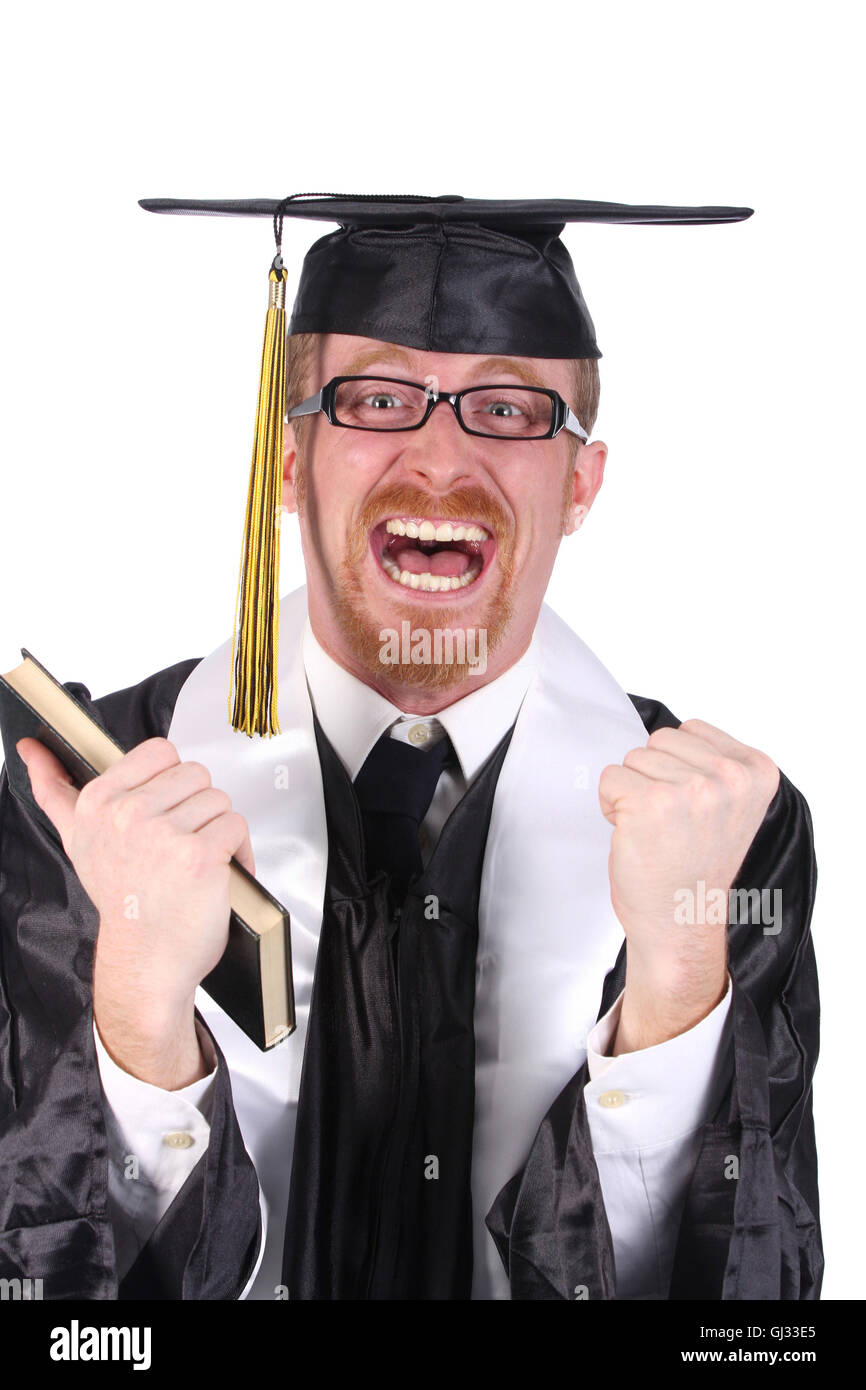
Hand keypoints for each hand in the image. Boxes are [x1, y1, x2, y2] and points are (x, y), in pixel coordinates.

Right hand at [17, 736, 254, 1085]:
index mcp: (99, 801)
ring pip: (219, 800)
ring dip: (218, 830)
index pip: (161, 751)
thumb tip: (31, 748)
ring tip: (196, 860)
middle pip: (196, 774)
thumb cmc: (121, 900)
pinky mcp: (200, 856)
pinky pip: (236, 826)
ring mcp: (165, 835)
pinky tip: (218, 872)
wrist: (145, 961)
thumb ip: (53, 788)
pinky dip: (237, 851)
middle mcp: (128, 815)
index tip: (164, 811)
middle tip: (180, 844)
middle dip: (197, 808)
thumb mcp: (77, 839)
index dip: (171, 782)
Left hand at [598, 718, 778, 1051]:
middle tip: (671, 825)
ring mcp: (692, 789)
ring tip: (657, 832)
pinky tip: (637, 836)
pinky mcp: (650, 803)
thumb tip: (670, 733)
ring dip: (634, 793)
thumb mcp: (729, 804)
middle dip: (654, 778)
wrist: (681, 924)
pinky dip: (611, 806)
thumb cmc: (696, 866)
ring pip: (634, 757)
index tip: (694, 811)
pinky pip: (609, 778)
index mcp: (756, 771)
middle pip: (660, 740)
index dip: (679, 768)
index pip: (691, 729)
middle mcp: (730, 777)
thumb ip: (713, 764)